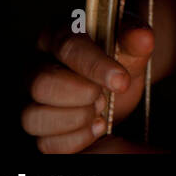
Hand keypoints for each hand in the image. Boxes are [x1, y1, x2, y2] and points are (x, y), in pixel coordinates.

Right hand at [22, 14, 154, 153]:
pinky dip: (74, 140)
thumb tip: (143, 37)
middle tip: (104, 95)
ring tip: (99, 109)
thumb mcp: (130, 41)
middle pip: (41, 85)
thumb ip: (135, 35)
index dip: (95, 67)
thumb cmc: (119, 53)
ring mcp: (33, 97)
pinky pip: (44, 143)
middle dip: (81, 95)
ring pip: (32, 117)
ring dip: (74, 119)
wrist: (118, 78)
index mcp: (57, 33)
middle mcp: (37, 64)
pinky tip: (96, 126)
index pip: (68, 48)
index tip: (121, 81)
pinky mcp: (39, 124)